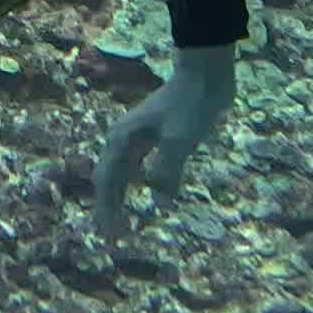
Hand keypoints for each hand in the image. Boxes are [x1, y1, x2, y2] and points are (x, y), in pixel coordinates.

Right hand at [92, 44, 237, 236]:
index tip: (111, 238)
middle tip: (112, 238)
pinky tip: (153, 196)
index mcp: (122, 139)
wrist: (205, 74)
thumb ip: (167, 172)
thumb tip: (160, 204)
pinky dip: (141, 185)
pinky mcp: (158, 137)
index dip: (107, 211)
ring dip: (122, 198)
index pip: (107, 182)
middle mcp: (125, 139)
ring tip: (124, 222)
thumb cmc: (190, 104)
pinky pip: (142, 167)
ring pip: (124, 174)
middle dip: (109, 209)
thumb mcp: (179, 140)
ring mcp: (140, 137)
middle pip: (110, 180)